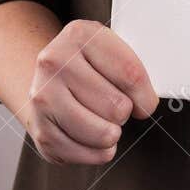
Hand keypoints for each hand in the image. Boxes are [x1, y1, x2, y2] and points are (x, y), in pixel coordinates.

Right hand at [24, 18, 158, 164]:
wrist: (46, 78)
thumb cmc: (88, 65)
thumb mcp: (109, 48)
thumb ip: (133, 68)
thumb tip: (148, 103)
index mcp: (79, 35)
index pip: (130, 74)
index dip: (146, 96)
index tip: (146, 102)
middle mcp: (55, 64)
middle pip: (117, 106)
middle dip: (125, 112)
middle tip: (115, 105)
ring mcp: (43, 98)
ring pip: (103, 134)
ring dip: (112, 133)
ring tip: (103, 120)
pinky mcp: (41, 131)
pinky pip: (87, 155)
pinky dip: (97, 152)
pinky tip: (91, 135)